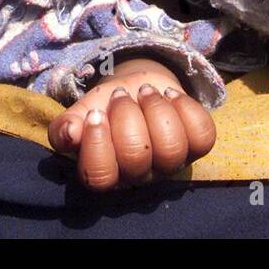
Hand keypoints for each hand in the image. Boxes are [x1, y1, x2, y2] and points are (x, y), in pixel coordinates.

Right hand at [47, 59, 216, 191]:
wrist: (137, 90)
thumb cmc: (105, 108)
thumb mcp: (81, 113)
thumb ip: (66, 127)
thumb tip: (70, 134)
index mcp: (107, 173)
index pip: (100, 177)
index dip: (97, 144)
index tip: (95, 114)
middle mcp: (140, 176)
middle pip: (136, 158)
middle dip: (125, 116)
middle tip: (119, 95)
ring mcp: (171, 163)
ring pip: (171, 147)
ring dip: (155, 109)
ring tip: (144, 92)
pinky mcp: (196, 146)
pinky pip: (202, 133)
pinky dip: (184, 106)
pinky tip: (169, 95)